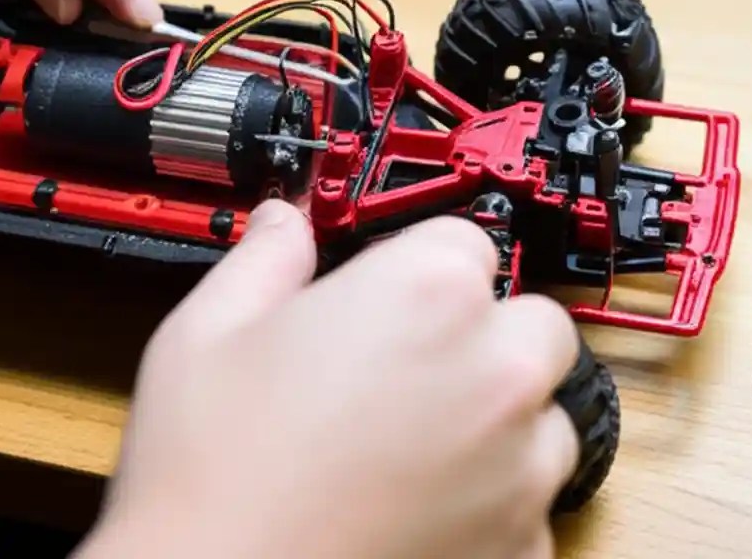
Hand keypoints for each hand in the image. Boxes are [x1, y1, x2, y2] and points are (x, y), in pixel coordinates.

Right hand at [74, 201, 581, 558]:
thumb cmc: (210, 484)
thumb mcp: (207, 335)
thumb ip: (266, 260)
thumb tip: (284, 225)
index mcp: (428, 295)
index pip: (469, 241)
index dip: (423, 267)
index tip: (394, 295)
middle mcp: (496, 374)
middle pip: (532, 325)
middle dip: (482, 340)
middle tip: (406, 375)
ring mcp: (520, 468)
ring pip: (545, 420)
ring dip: (499, 424)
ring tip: (408, 451)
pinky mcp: (525, 546)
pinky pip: (532, 506)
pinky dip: (492, 503)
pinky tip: (417, 508)